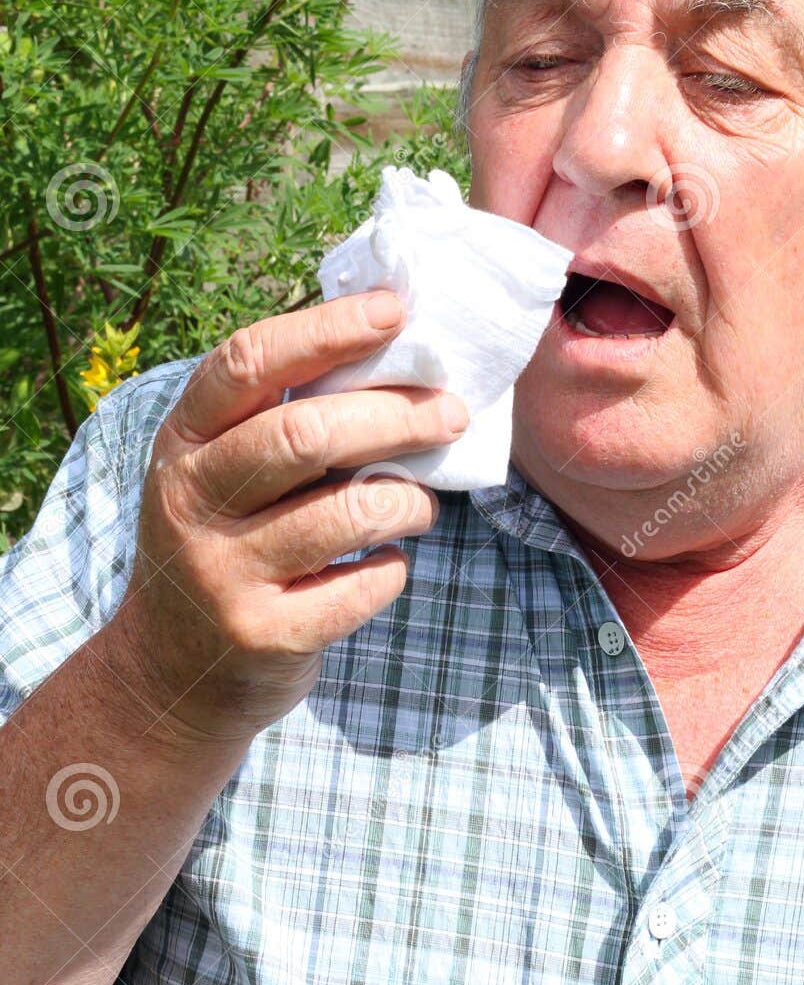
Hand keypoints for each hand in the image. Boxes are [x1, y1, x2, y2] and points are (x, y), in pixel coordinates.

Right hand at [106, 292, 466, 742]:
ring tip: (419, 503)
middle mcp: (190, 500)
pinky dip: (392, 570)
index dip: (326, 330)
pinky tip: (384, 564)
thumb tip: (397, 348)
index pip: (247, 363)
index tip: (395, 311)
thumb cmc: (228, 541)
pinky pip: (362, 586)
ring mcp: (220, 572)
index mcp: (182, 440)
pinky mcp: (262, 634)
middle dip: (396, 416)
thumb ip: (283, 417)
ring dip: (407, 500)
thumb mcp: (222, 472)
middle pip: (305, 435)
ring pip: (346, 513)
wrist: (170, 672)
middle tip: (451, 413)